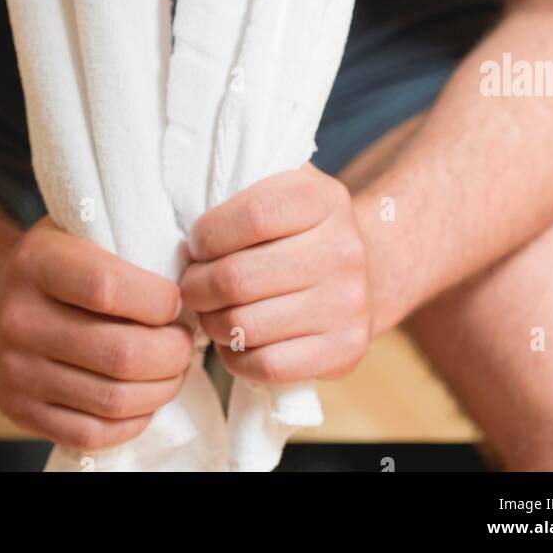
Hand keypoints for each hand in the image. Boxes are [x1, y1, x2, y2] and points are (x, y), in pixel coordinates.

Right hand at [0, 216, 193, 453]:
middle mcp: (19, 318)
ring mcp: (15, 370)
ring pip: (111, 399)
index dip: (158, 301)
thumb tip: (193, 270)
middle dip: (172, 352)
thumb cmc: (55, 261)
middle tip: (186, 342)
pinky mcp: (19, 410)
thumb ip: (124, 237)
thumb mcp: (77, 228)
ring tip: (173, 368)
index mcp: (37, 262)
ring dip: (160, 389)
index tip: (177, 301)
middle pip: (119, 353)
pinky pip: (90, 432)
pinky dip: (132, 421)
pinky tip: (145, 398)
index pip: (108, 288)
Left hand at [178, 163, 371, 387]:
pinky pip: (267, 366)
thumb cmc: (299, 230)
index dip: (209, 234)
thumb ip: (242, 185)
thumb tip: (185, 211)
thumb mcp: (283, 189)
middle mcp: (343, 250)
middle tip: (190, 285)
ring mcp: (348, 304)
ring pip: (246, 325)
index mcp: (325, 199)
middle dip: (197, 285)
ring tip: (210, 311)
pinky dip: (236, 358)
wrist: (367, 272)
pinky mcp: (345, 349)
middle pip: (239, 277)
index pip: (254, 215)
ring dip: (212, 322)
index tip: (197, 244)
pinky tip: (233, 341)